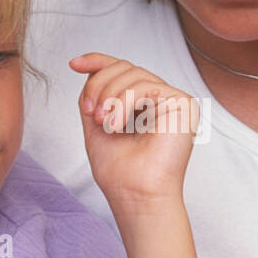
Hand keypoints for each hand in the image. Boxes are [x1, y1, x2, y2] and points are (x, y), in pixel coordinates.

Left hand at [69, 53, 200, 214]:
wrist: (135, 196)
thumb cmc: (121, 173)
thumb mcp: (97, 124)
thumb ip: (95, 96)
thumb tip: (89, 69)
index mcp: (143, 104)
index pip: (123, 70)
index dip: (98, 61)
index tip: (74, 64)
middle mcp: (160, 99)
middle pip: (125, 67)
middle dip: (99, 85)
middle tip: (91, 113)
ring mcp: (173, 100)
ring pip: (134, 74)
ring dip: (109, 96)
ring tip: (104, 123)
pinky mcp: (182, 104)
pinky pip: (146, 86)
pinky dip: (124, 103)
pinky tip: (117, 125)